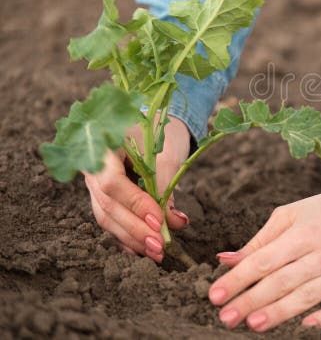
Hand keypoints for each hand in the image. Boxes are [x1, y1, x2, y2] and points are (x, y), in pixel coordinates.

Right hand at [83, 114, 191, 261]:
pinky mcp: (101, 195)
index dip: (135, 205)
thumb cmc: (160, 132)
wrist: (152, 122)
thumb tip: (172, 223)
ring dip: (132, 238)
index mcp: (102, 146)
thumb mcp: (166, 153)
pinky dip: (125, 236)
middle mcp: (91, 166)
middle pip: (108, 205)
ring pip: (106, 216)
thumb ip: (166, 187)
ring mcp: (93, 182)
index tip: (160, 221)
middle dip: (136, 230)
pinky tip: (141, 251)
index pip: (112, 183)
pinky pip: (109, 219)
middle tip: (161, 247)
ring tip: (157, 252)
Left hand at [208, 188, 320, 330]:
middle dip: (251, 300)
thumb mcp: (291, 215)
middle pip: (281, 281)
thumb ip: (259, 240)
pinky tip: (306, 325)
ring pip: (307, 296)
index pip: (264, 260)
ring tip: (253, 324)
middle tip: (226, 317)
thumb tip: (224, 259)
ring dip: (279, 311)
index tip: (215, 295)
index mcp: (303, 234)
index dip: (238, 278)